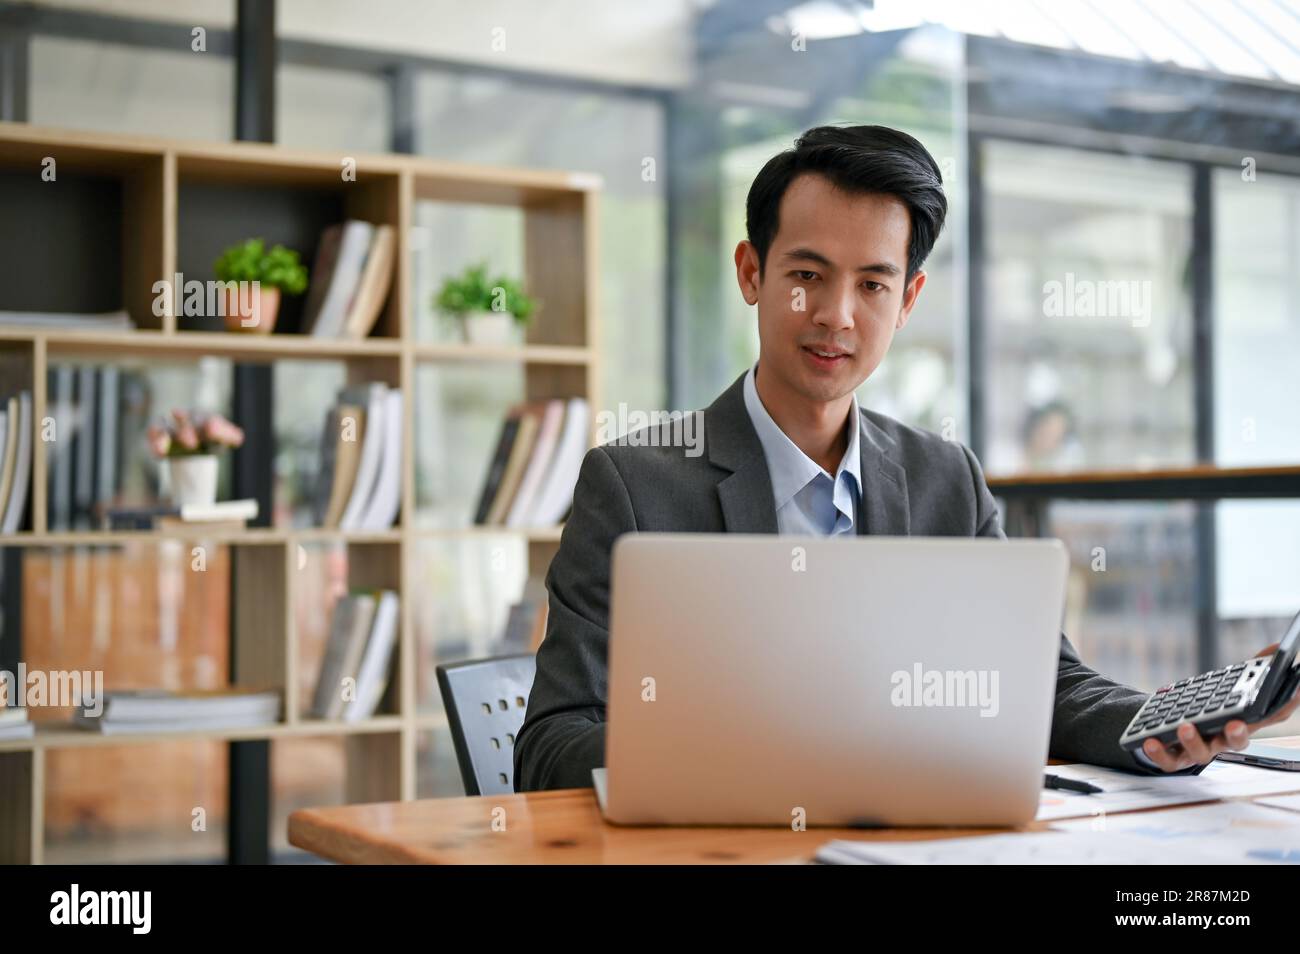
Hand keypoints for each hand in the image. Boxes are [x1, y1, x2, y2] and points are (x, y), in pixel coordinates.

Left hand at [1141, 643, 1299, 771]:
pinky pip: (1168, 761)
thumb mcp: (1226, 688)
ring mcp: (1199, 751)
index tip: (1296, 689)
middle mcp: (1223, 740)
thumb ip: (1250, 669)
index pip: (1269, 717)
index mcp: (1242, 722)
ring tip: (1185, 726)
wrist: (1167, 729)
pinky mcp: (1173, 758)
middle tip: (1235, 723)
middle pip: (1237, 741)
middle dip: (1237, 734)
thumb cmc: (1204, 708)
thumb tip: (1275, 648)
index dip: (1286, 704)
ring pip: (1201, 754)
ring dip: (1194, 740)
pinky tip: (1151, 740)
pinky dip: (1159, 752)